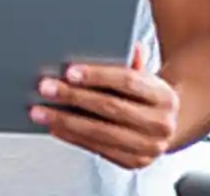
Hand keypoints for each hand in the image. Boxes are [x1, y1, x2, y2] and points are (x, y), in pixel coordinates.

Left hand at [29, 45, 177, 169]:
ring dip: (65, 121)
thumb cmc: (148, 98)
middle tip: (47, 88)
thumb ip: (132, 62)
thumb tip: (126, 45)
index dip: (97, 75)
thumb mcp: (146, 77)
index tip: (70, 72)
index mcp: (164, 96)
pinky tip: (55, 126)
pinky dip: (72, 137)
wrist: (168, 128)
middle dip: (74, 97)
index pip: (128, 81)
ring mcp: (148, 147)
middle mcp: (160, 124)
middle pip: (111, 107)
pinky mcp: (133, 163)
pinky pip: (97, 149)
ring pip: (100, 132)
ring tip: (41, 111)